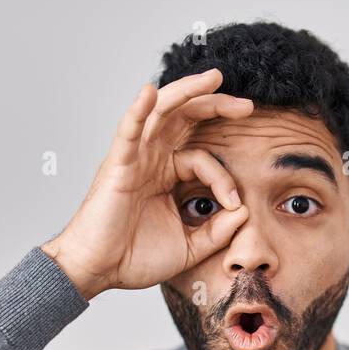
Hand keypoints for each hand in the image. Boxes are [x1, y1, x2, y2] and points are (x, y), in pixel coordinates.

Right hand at [41, 68, 252, 299]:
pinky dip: (138, 110)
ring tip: (213, 78)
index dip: (224, 178)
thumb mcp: (190, 247)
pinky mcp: (118, 165)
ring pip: (162, 113)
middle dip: (216, 106)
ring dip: (187, 92)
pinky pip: (128, 131)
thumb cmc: (136, 258)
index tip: (235, 204)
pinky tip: (148, 91)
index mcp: (168, 175)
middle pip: (186, 119)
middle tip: (247, 106)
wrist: (102, 271)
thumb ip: (218, 231)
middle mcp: (153, 160)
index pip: (204, 159)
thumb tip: (244, 211)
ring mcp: (135, 159)